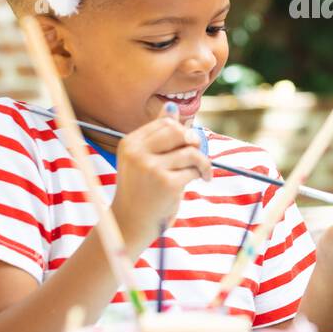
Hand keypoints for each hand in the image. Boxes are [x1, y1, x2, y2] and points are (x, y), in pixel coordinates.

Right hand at [109, 115, 210, 243]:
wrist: (131, 223)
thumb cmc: (141, 190)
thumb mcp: (143, 159)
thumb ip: (158, 135)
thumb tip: (172, 108)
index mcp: (130, 143)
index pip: (166, 123)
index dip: (183, 133)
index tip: (188, 145)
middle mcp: (137, 153)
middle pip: (179, 132)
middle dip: (194, 142)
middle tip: (197, 156)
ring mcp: (151, 168)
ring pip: (190, 152)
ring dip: (202, 162)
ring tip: (202, 172)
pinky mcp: (167, 184)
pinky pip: (194, 170)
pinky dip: (201, 174)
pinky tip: (200, 180)